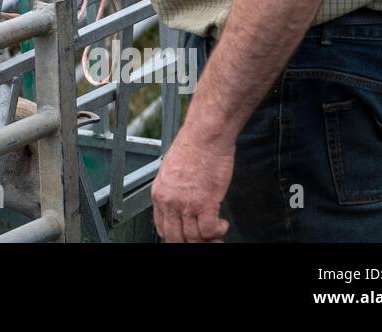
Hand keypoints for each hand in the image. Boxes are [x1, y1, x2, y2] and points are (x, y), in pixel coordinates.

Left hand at [151, 125, 232, 241]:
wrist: (205, 137)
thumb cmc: (192, 148)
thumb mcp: (172, 171)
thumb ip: (173, 191)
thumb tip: (181, 206)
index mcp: (159, 194)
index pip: (163, 228)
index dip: (177, 237)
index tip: (188, 237)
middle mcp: (169, 202)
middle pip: (176, 238)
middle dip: (191, 243)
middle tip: (206, 240)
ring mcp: (186, 204)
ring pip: (194, 238)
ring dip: (208, 240)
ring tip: (217, 233)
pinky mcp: (204, 202)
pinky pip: (209, 231)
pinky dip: (218, 232)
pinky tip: (222, 223)